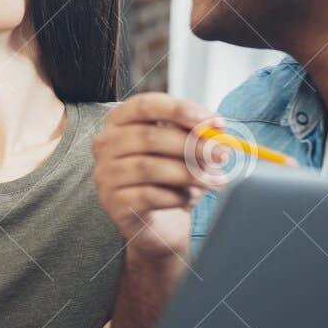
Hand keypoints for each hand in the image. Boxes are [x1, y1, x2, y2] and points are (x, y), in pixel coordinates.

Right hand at [91, 93, 227, 260]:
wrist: (159, 221)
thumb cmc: (169, 178)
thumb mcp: (183, 150)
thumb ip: (195, 136)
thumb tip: (216, 130)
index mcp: (120, 121)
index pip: (145, 105)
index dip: (179, 110)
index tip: (212, 121)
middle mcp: (105, 144)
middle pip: (148, 137)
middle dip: (191, 145)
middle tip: (221, 154)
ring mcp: (105, 174)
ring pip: (149, 167)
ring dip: (188, 173)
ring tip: (213, 181)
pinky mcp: (113, 203)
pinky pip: (148, 195)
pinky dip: (175, 197)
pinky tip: (189, 198)